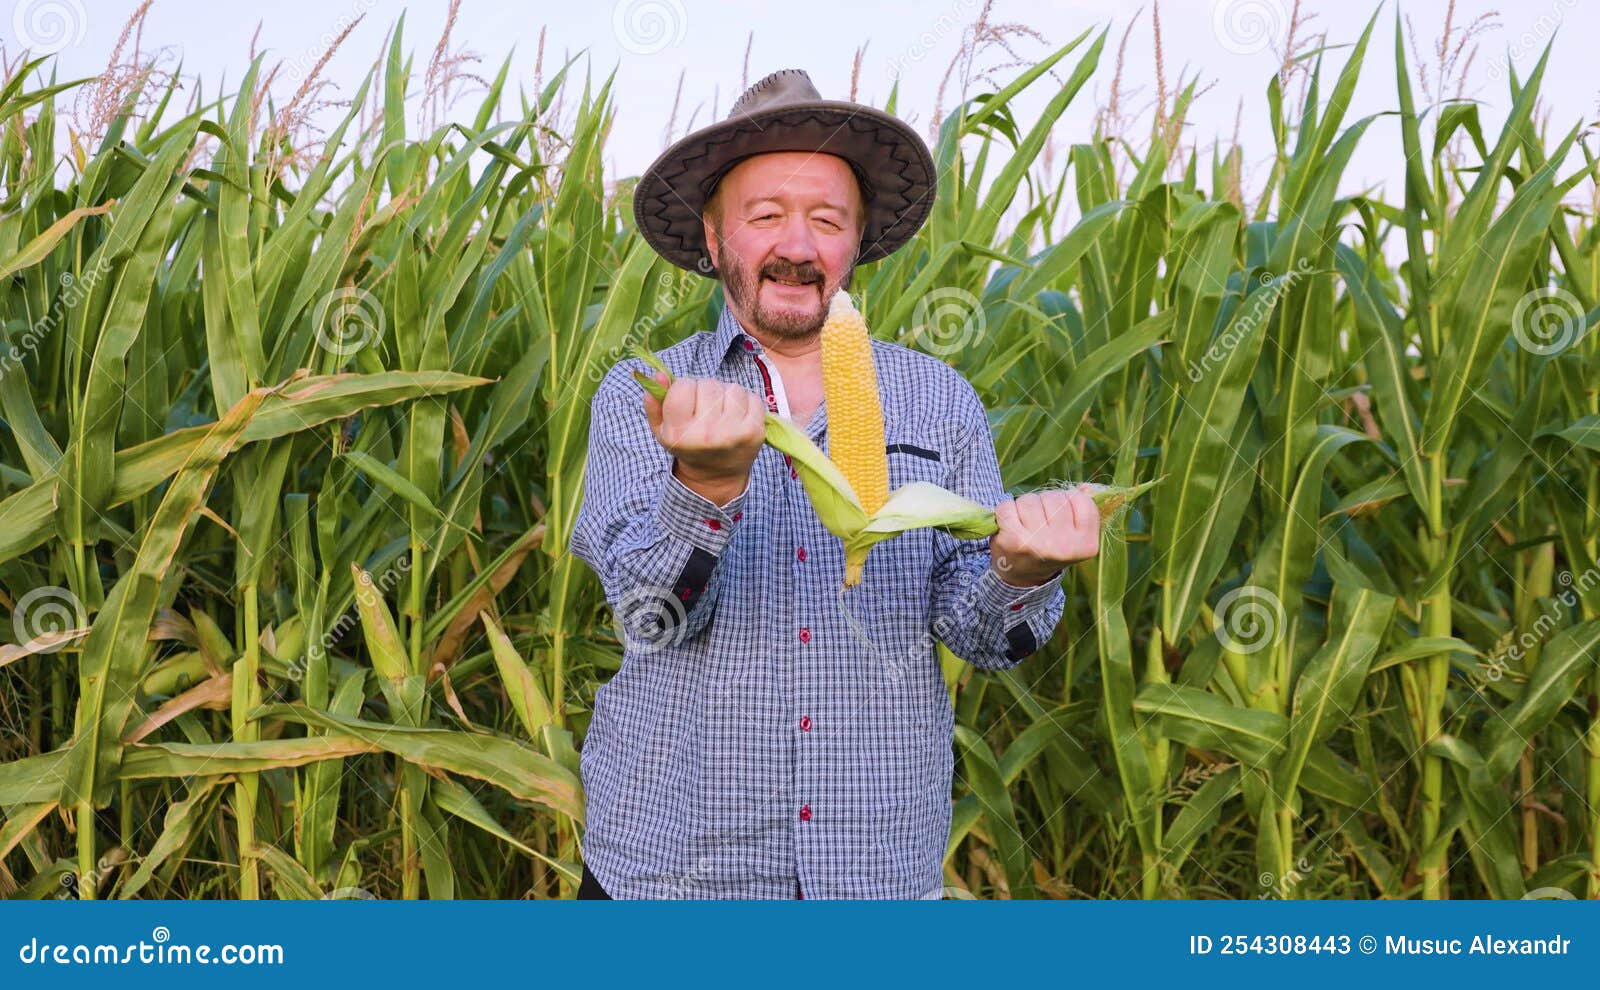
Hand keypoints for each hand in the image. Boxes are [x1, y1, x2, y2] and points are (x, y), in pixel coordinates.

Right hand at [642, 371, 765, 503]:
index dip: (683, 388)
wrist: (716, 475)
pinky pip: (752, 397)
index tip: (686, 400)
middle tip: (705, 408)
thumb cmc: (687, 445)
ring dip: (726, 395)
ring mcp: (733, 433)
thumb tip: (660, 375)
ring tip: (721, 412)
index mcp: (680, 433)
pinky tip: (738, 416)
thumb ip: (654, 402)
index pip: (682, 387)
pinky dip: (746, 401)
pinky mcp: (754, 432)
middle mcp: (707, 434)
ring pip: (731, 388)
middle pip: (708, 385)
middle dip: (705, 390)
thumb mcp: (662, 429)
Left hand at [989, 487, 1100, 586]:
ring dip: (1024, 506)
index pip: (1081, 499)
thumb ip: (1081, 510)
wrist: (1022, 576)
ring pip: (1030, 499)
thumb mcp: (1073, 533)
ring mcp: (1039, 544)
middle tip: (1041, 524)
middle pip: (1054, 497)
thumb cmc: (1049, 547)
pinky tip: (1010, 524)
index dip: (1068, 501)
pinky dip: (1005, 509)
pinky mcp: (1014, 540)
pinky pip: (1007, 506)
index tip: (1061, 518)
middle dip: (1044, 503)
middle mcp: (1065, 546)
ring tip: (1026, 525)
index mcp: (1086, 544)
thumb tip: (1085, 487)